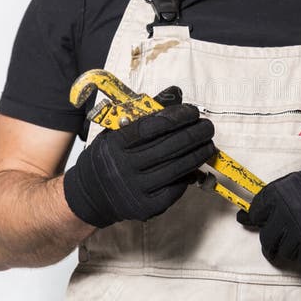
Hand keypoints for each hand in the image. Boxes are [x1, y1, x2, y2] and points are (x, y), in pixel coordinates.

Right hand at [64, 87, 214, 226]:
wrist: (91, 195)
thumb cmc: (109, 156)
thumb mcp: (117, 131)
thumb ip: (146, 113)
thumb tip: (175, 93)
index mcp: (115, 145)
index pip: (150, 128)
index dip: (175, 118)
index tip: (192, 111)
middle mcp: (123, 168)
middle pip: (167, 148)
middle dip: (194, 134)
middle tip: (208, 126)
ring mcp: (135, 190)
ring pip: (175, 169)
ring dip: (197, 154)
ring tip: (209, 144)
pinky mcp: (146, 207)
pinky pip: (174, 189)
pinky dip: (188, 175)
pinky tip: (196, 165)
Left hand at [237, 168, 300, 266]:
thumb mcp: (299, 181)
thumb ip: (275, 196)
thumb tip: (248, 215)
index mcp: (279, 193)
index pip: (256, 212)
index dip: (260, 217)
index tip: (263, 220)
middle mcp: (286, 214)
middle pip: (266, 238)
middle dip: (273, 240)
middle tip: (284, 237)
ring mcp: (299, 234)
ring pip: (284, 251)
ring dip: (293, 246)